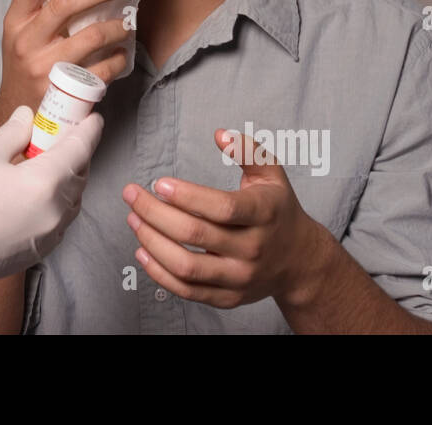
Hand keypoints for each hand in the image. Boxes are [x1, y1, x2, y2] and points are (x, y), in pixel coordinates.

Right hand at [0, 0, 131, 124]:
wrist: (17, 111)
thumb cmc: (24, 65)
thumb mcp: (21, 33)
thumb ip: (41, 7)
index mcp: (15, 21)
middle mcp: (26, 42)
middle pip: (65, 3)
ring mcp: (44, 67)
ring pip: (91, 36)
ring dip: (117, 26)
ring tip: (126, 23)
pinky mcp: (64, 90)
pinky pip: (103, 69)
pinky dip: (119, 59)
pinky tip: (122, 53)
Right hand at [0, 105, 102, 301]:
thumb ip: (13, 133)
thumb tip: (28, 118)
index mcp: (43, 184)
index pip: (79, 150)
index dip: (89, 131)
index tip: (93, 119)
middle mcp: (53, 214)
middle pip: (79, 177)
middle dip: (77, 154)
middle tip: (63, 137)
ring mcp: (47, 238)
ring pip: (71, 202)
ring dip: (67, 180)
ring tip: (47, 164)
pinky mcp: (36, 254)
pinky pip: (58, 223)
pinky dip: (56, 204)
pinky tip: (35, 194)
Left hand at [121, 129, 327, 308]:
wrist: (300, 261)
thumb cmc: (277, 210)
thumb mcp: (272, 175)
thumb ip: (249, 151)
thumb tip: (220, 135)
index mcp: (264, 214)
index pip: (223, 208)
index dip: (188, 196)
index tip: (159, 183)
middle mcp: (253, 248)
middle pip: (196, 234)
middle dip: (155, 213)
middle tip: (131, 195)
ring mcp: (241, 277)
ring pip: (187, 266)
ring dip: (152, 242)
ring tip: (132, 220)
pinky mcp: (229, 297)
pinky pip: (188, 291)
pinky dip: (159, 273)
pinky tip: (142, 251)